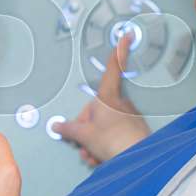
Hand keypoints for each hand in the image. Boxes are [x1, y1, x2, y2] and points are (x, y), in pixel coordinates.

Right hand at [54, 32, 149, 168]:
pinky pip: (114, 135)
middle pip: (97, 110)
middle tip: (85, 143)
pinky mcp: (134, 132)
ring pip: (104, 126)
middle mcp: (120, 104)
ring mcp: (129, 118)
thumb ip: (68, 129)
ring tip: (94, 154)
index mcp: (107, 98)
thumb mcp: (84, 135)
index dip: (118, 52)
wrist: (137, 159)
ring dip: (95, 141)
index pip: (112, 69)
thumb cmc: (114, 141)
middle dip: (88, 128)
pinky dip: (105, 146)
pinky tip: (102, 158)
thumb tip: (57, 126)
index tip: (127, 36)